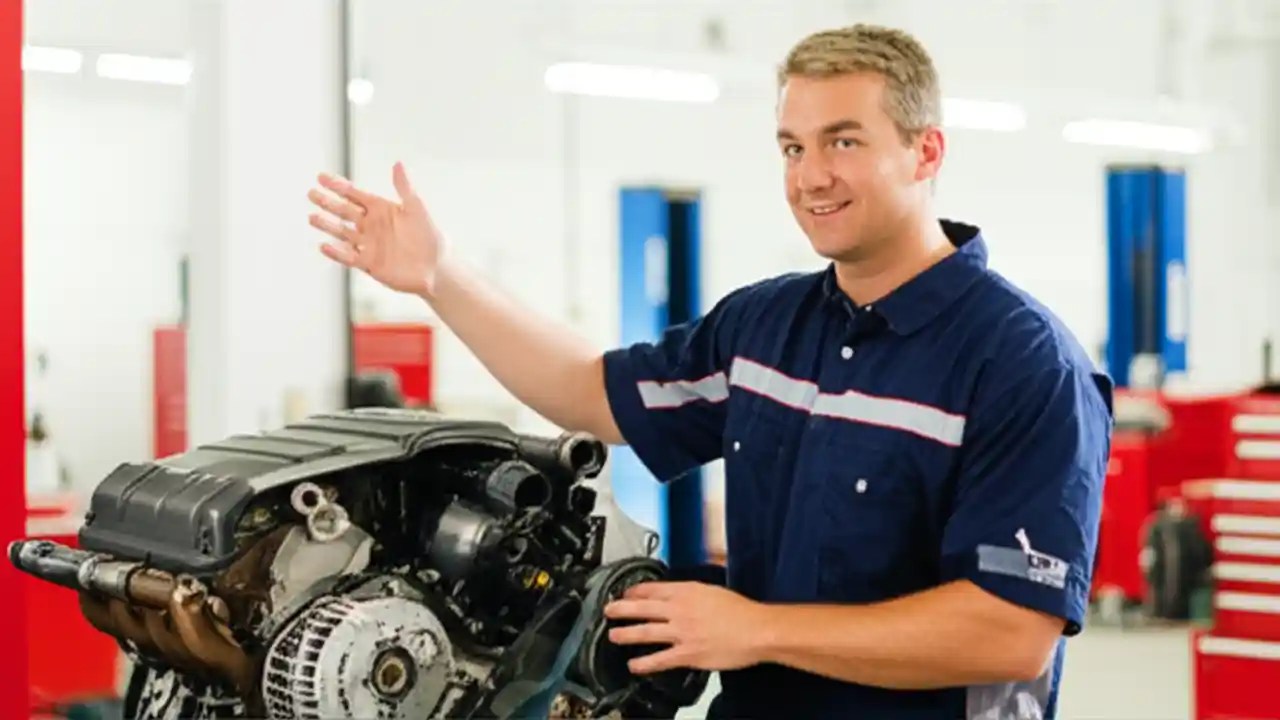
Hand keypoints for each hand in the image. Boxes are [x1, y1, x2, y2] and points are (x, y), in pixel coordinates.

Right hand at [307, 162, 445, 296]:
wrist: (437, 268)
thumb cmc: (431, 237)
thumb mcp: (417, 208)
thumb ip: (404, 187)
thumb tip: (398, 164)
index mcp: (382, 210)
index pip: (355, 195)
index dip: (339, 186)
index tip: (322, 177)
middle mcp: (372, 226)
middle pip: (345, 211)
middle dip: (328, 203)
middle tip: (312, 193)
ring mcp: (369, 245)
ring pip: (343, 233)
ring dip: (328, 225)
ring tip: (312, 217)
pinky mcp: (370, 263)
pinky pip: (348, 257)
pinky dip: (336, 253)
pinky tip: (324, 245)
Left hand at [603, 581, 770, 673]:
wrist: (756, 630)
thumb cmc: (741, 611)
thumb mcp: (714, 590)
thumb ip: (695, 590)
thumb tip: (685, 590)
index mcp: (687, 591)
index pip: (653, 589)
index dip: (635, 592)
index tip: (626, 594)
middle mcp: (680, 609)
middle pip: (643, 608)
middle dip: (622, 609)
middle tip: (608, 610)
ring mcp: (681, 632)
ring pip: (646, 632)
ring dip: (626, 633)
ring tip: (614, 635)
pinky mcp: (687, 653)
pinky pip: (660, 659)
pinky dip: (644, 663)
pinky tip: (634, 665)